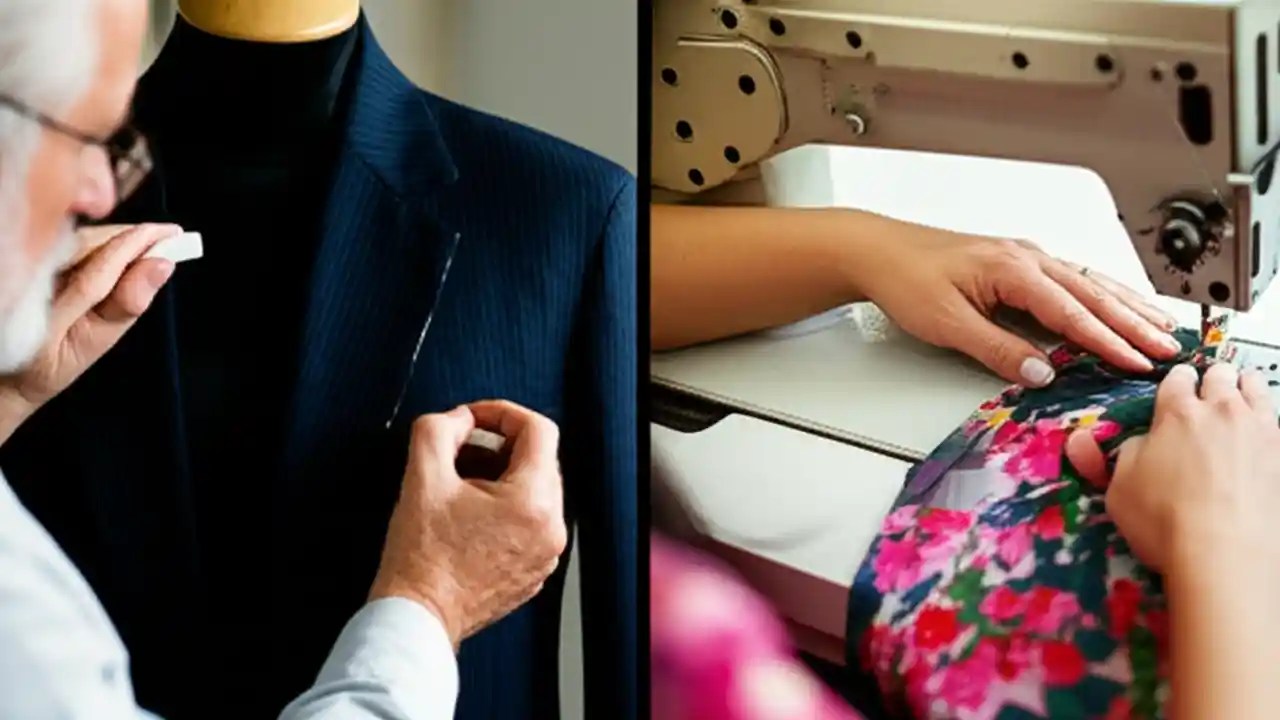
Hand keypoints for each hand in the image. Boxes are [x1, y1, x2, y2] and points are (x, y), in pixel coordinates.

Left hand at [0, 224, 178, 439]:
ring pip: (75, 239)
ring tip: (146, 240)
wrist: (2, 371)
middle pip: (89, 243)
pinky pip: (62, 242)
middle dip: (130, 236)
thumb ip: (126, 306)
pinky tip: (111, 246)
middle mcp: (33, 282)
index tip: (170, 235)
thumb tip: (161, 266)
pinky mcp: (22, 260)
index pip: (101, 268)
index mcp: (52, 316)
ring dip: (113, 236)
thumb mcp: (93, 344)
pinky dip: (92, 241)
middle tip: (168, 235)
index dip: (138, 246)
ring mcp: (25, 269)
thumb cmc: (47, 366)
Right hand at [369, 400, 567, 646]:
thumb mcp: (422, 478)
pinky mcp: (534, 571)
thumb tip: (460, 418)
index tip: (474, 417)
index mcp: (534, 502)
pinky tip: (468, 517)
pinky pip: (530, 523)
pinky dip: (505, 509)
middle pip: (539, 460)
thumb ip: (439, 429)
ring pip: (534, 492)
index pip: (539, 430)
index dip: (503, 412)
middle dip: (499, 445)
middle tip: (459, 451)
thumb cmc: (421, 559)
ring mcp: (546, 554)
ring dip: (500, 477)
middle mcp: (551, 529)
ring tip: (459, 486)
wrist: (418, 618)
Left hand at [852, 227, 1181, 385]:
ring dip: (1125, 305)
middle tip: (1169, 347)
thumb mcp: (948, 324)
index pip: (1073, 312)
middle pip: (1092, 293)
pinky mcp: (1016, 264)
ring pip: (1088, 282)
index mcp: (1014, 270)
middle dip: (1134, 322)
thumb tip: (1042, 373)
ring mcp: (1024, 258)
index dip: (1108, 341)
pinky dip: (1101, 294)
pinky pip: (1072, 279)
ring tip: (1160, 325)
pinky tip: (1115, 304)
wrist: (876, 251)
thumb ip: (997, 349)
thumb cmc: (905, 279)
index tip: (1137, 362)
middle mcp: (1026, 258)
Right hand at [1066, 364, 1279, 569]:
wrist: (1226, 556)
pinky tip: (1260, 437)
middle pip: (1221, 373)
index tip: (1175, 395)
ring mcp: (1260, 429)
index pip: (1177, 378)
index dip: (1175, 384)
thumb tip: (1137, 439)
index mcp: (1176, 412)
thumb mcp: (1120, 487)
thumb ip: (1126, 453)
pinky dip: (1268, 420)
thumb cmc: (1163, 521)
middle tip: (1207, 399)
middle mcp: (1221, 410)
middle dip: (1212, 381)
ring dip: (1244, 389)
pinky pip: (1279, 418)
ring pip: (1256, 386)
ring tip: (1239, 403)